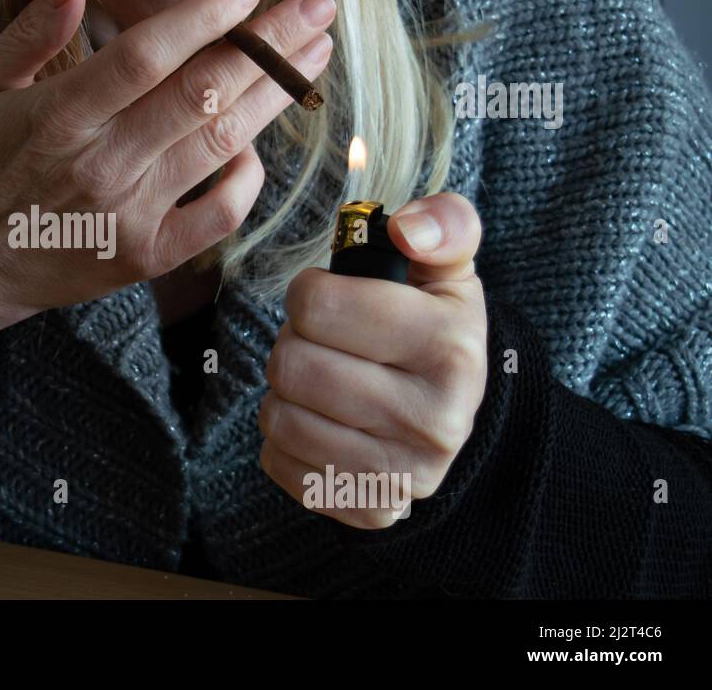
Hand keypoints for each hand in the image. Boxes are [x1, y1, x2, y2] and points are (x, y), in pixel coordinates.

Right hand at [0, 0, 336, 333]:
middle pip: (202, 94)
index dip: (202, 17)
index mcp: (61, 116)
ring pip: (221, 144)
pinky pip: (220, 215)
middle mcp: (103, 163)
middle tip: (315, 9)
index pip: (144, 56)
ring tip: (314, 56)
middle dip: (267, 45)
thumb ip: (30, 31)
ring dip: (275, 96)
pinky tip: (255, 145)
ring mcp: (130, 214)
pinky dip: (248, 177)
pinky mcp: (149, 254)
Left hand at [258, 192, 487, 527]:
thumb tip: (408, 226)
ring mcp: (403, 473)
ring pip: (278, 416)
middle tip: (321, 343)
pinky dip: (283, 438)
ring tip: (318, 379)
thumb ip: (442, 225)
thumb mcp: (447, 270)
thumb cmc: (433, 328)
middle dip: (293, 343)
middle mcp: (434, 419)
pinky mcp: (370, 508)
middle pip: (291, 364)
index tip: (332, 299)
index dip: (310, 292)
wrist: (455, 417)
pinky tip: (318, 421)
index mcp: (451, 347)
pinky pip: (277, 463)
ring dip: (284, 391)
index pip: (316, 304)